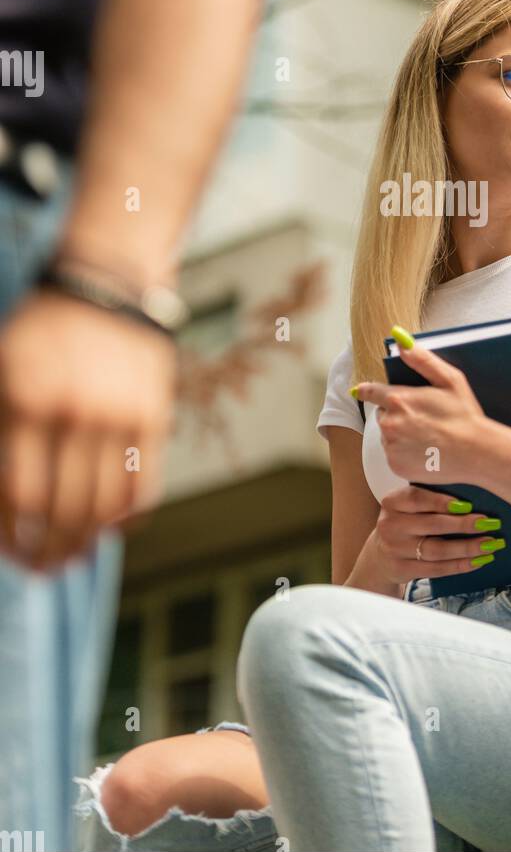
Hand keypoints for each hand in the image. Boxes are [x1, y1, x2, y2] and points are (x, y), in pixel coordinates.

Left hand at [0, 289, 176, 571]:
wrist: (106, 282)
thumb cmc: (41, 333)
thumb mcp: (0, 373)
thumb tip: (6, 504)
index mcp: (24, 399)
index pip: (17, 494)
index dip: (10, 534)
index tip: (9, 550)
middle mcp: (73, 411)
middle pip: (60, 511)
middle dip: (46, 552)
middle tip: (40, 569)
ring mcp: (118, 415)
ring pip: (102, 508)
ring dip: (85, 545)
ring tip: (73, 557)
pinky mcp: (154, 417)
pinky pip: (142, 488)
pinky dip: (125, 520)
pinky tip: (109, 528)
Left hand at [355, 335, 488, 483]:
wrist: (476, 453)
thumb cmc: (465, 415)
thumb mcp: (449, 379)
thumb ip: (422, 359)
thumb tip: (401, 342)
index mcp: (398, 399)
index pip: (371, 391)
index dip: (368, 390)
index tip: (361, 391)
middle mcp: (389, 423)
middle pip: (383, 414)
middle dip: (396, 413)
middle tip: (421, 417)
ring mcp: (391, 446)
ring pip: (388, 435)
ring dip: (400, 433)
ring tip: (426, 435)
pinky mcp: (396, 465)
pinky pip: (394, 455)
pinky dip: (404, 452)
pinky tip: (424, 450)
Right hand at [371, 484, 504, 585]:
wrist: (381, 555)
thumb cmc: (406, 524)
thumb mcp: (408, 507)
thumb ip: (430, 499)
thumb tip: (474, 498)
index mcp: (392, 502)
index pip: (417, 498)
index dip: (443, 501)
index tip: (469, 504)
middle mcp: (390, 525)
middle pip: (432, 525)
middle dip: (464, 524)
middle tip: (490, 523)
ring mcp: (394, 550)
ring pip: (437, 550)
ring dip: (468, 547)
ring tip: (490, 544)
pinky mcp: (402, 570)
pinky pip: (436, 569)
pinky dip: (460, 565)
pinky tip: (478, 560)